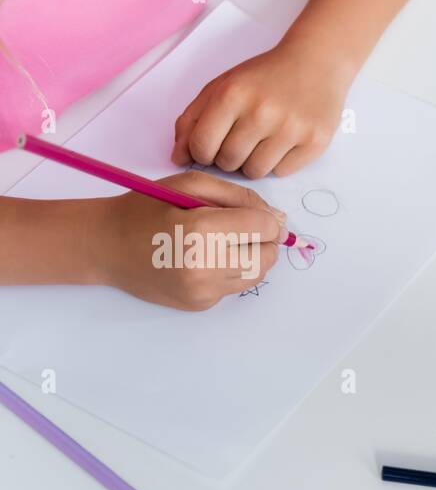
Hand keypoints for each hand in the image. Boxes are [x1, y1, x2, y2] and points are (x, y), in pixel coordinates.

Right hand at [88, 171, 283, 310]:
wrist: (104, 245)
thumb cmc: (144, 208)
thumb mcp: (188, 184)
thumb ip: (238, 196)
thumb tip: (278, 218)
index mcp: (200, 230)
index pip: (265, 228)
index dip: (264, 218)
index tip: (248, 214)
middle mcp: (204, 266)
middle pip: (267, 256)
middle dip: (262, 240)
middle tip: (239, 228)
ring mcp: (202, 291)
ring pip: (256, 274)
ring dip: (250, 256)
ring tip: (223, 242)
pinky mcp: (200, 304)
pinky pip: (235, 287)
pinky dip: (230, 271)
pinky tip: (205, 259)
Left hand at [171, 39, 352, 177]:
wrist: (315, 62)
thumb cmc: (264, 77)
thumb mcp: (222, 87)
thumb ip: (192, 120)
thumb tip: (178, 158)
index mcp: (232, 94)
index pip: (201, 146)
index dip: (201, 152)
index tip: (211, 146)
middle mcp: (262, 112)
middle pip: (228, 162)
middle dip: (229, 156)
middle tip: (241, 139)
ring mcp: (291, 129)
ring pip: (255, 171)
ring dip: (253, 162)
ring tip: (262, 142)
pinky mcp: (315, 141)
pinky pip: (282, 172)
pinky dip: (278, 162)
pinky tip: (284, 141)